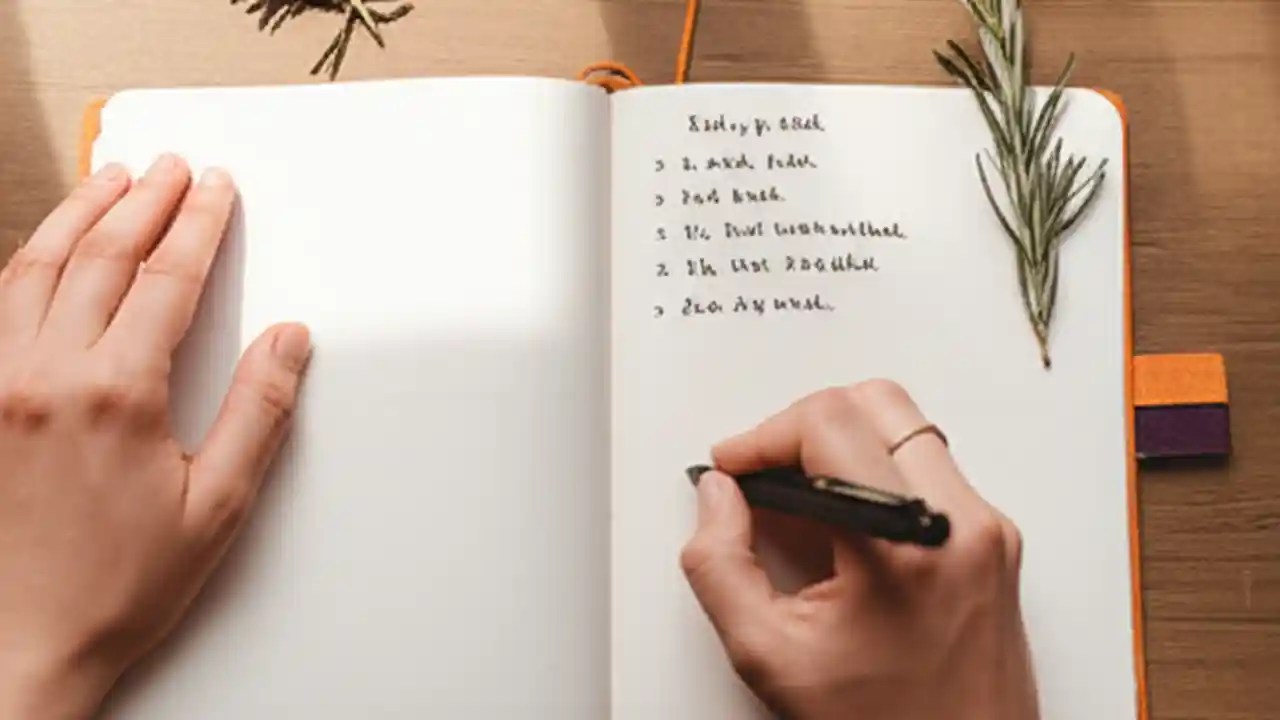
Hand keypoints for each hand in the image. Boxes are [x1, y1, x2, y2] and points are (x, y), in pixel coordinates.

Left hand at [0, 157, 309, 719]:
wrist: (24, 642)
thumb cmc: (118, 584)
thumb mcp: (216, 506)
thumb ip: (258, 412)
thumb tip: (288, 342)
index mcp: (114, 394)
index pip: (166, 280)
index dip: (197, 225)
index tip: (214, 189)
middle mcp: (46, 375)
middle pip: (101, 257)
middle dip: (143, 201)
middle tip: (171, 168)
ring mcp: (0, 384)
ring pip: (35, 267)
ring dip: (79, 214)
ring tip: (110, 179)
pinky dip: (28, 260)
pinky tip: (45, 249)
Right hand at [681, 381, 1037, 719]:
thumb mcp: (770, 655)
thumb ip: (720, 564)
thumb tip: (717, 498)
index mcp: (906, 544)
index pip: (829, 423)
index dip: (763, 436)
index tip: (733, 467)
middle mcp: (961, 523)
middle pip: (877, 404)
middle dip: (804, 426)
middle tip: (764, 473)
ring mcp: (987, 530)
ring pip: (906, 429)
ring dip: (841, 447)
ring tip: (800, 505)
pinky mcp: (994, 542)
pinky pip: (929, 470)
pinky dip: (875, 475)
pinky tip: (840, 528)